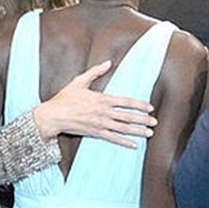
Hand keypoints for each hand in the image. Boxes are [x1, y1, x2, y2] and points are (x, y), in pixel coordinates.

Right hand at [32, 59, 155, 146]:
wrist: (53, 116)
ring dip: (137, 131)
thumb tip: (108, 62)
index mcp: (102, 99)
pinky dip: (124, 142)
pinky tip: (134, 145)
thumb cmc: (64, 98)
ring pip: (123, 129)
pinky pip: (113, 138)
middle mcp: (104, 112)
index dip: (139, 105)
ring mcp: (100, 124)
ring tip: (149, 133)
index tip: (150, 107)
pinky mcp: (95, 133)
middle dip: (143, 120)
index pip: (126, 102)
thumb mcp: (79, 81)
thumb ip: (95, 72)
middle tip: (155, 122)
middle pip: (128, 116)